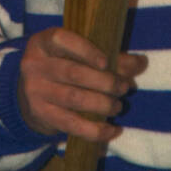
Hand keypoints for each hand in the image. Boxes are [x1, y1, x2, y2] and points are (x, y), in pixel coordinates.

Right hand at [17, 27, 146, 142]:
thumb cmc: (62, 66)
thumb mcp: (76, 54)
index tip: (106, 62)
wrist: (29, 94)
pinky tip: (113, 130)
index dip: (85, 50)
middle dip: (105, 81)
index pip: (61, 39)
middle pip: (73, 72)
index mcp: (42, 43)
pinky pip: (71, 125)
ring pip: (74, 98)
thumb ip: (109, 56)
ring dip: (103, 104)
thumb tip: (141, 63)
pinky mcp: (41, 115)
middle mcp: (34, 65)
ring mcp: (35, 91)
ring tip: (118, 106)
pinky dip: (95, 130)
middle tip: (124, 87)